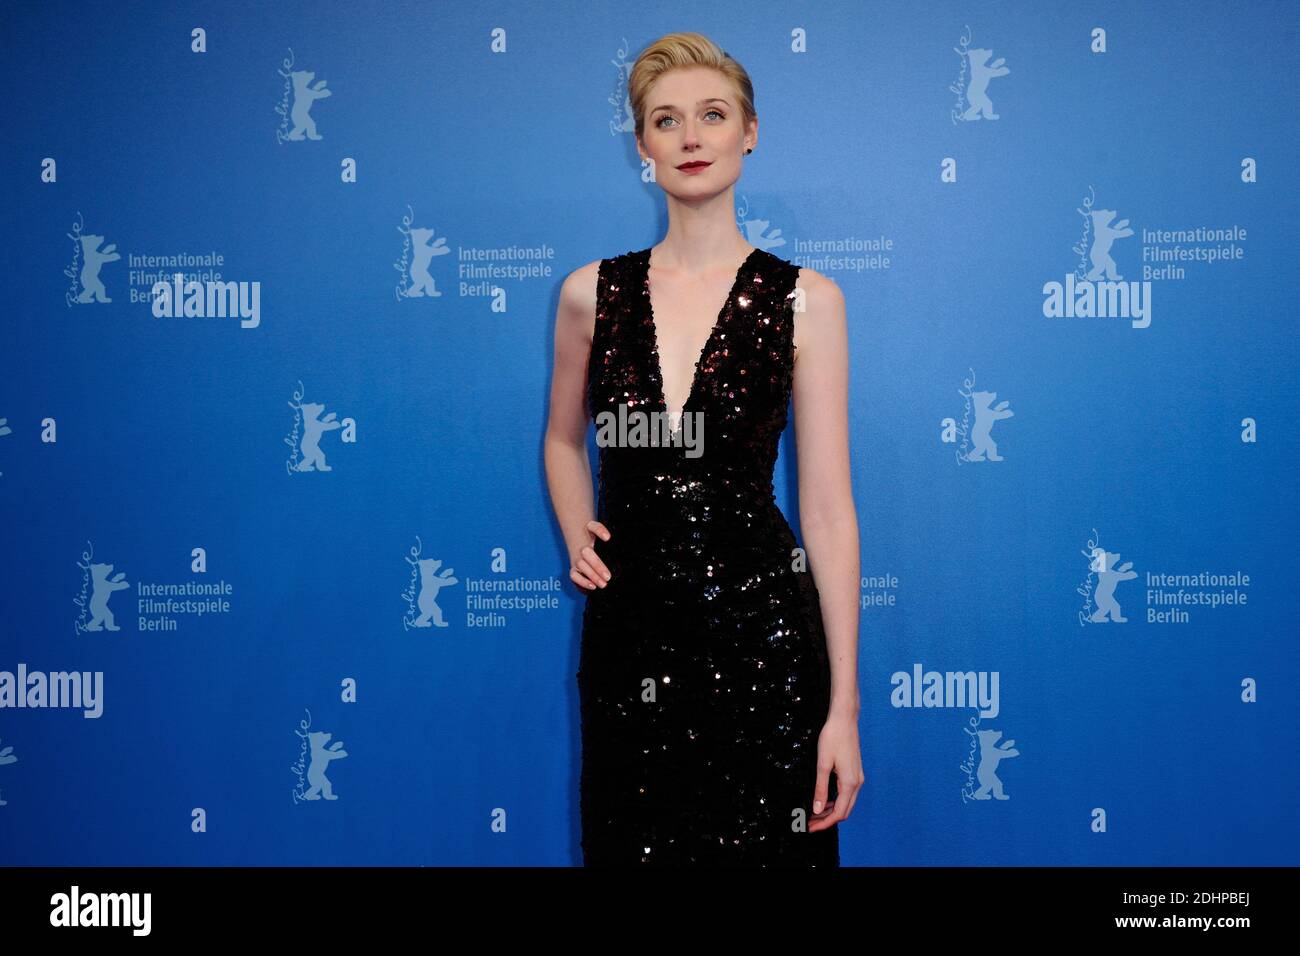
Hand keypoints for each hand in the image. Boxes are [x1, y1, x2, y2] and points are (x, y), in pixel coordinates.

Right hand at [570, 520, 611, 589]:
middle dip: (597, 566)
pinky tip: (592, 586)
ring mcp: (577, 560)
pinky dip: (582, 582)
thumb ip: (602, 530)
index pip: (593, 528)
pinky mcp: (574, 570)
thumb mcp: (598, 532)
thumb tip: (607, 537)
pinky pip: (574, 576)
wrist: (581, 543)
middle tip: (608, 576)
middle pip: (586, 554)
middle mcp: (581, 548)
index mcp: (589, 535)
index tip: (607, 538)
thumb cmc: (593, 539)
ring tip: (603, 584)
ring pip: (580, 566)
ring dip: (592, 576)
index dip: (600, 530)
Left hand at [808, 711, 863, 831]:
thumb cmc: (833, 738)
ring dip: (831, 810)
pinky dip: (835, 801)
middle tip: (810, 823)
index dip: (825, 823)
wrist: (844, 720)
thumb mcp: (822, 764)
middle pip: (844, 810)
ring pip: (846, 802)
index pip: (839, 812)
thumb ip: (820, 788)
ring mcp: (857, 777)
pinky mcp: (854, 772)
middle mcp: (857, 782)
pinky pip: (846, 793)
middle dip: (827, 820)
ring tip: (814, 814)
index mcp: (849, 783)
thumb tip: (817, 808)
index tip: (811, 827)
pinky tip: (824, 800)